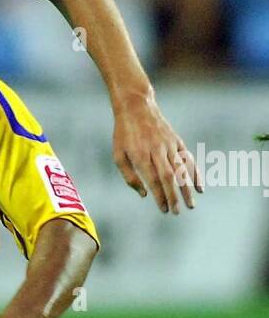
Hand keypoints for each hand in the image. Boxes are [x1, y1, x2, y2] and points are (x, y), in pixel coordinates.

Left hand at [112, 92, 201, 213]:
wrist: (136, 106)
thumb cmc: (124, 134)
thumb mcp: (118, 155)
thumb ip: (129, 176)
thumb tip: (144, 195)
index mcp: (140, 155)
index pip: (153, 180)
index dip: (160, 196)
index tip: (164, 210)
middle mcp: (157, 150)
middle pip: (169, 177)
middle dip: (174, 196)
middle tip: (177, 212)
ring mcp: (169, 144)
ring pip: (181, 169)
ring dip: (187, 188)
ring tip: (191, 205)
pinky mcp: (176, 140)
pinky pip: (188, 158)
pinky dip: (195, 173)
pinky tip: (200, 187)